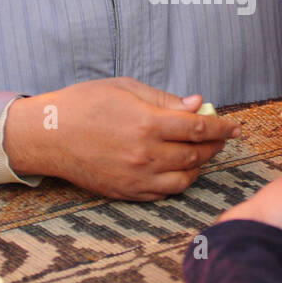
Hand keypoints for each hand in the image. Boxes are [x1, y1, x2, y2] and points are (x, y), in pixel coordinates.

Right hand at [3, 80, 238, 200]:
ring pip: (185, 178)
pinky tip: (180, 170)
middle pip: (196, 153)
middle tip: (221, 138)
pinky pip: (164, 193)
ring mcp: (136, 177)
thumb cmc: (84, 104)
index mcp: (148, 123)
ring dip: (199, 166)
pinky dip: (179, 182)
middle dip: (215, 145)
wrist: (48, 135)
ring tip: (202, 154)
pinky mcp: (126, 192)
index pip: (200, 128)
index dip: (222, 127)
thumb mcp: (125, 89)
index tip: (234, 125)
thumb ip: (164, 100)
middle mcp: (146, 154)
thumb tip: (197, 105)